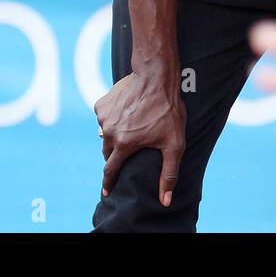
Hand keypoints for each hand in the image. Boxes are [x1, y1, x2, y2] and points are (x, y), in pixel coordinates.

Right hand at [93, 70, 185, 205]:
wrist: (155, 76)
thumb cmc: (168, 110)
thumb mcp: (174, 143)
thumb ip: (168, 173)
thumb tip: (165, 200)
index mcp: (123, 145)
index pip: (111, 170)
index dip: (109, 182)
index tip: (107, 191)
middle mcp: (109, 132)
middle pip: (108, 151)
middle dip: (117, 154)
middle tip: (130, 148)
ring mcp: (103, 117)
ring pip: (106, 134)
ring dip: (116, 134)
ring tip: (133, 126)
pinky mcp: (101, 104)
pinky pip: (105, 117)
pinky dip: (113, 118)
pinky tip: (128, 111)